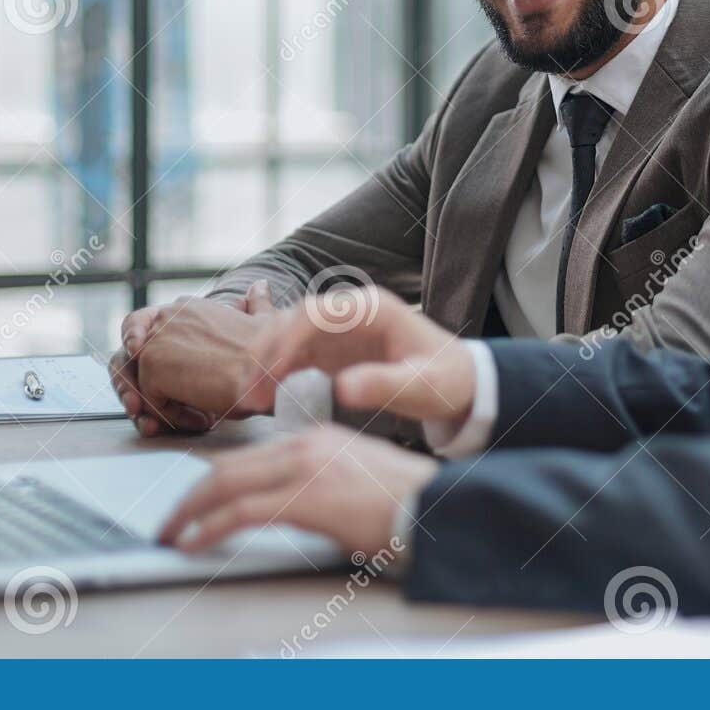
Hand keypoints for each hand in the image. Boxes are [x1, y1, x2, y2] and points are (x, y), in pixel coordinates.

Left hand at [108, 281, 272, 436]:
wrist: (269, 366)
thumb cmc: (272, 350)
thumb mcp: (263, 319)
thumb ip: (254, 304)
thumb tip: (260, 285)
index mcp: (188, 306)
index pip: (147, 324)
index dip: (148, 347)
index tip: (167, 372)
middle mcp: (167, 316)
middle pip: (137, 356)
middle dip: (153, 385)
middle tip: (184, 406)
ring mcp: (155, 339)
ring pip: (147, 383)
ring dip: (171, 404)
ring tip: (203, 414)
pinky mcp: (151, 366)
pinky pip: (153, 402)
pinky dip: (177, 417)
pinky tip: (205, 417)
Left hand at [158, 425, 436, 556]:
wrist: (437, 509)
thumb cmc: (405, 505)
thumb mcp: (352, 482)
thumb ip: (315, 484)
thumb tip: (281, 506)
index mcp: (316, 438)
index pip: (246, 457)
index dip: (210, 482)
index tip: (191, 504)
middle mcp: (306, 444)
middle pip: (227, 467)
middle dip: (188, 497)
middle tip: (168, 521)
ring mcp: (305, 468)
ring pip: (225, 484)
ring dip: (189, 513)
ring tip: (170, 535)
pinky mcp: (306, 497)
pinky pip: (240, 511)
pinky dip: (208, 528)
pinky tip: (192, 543)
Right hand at [245, 287, 477, 430]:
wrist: (458, 385)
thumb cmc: (445, 382)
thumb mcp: (421, 387)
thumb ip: (385, 385)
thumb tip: (342, 388)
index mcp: (372, 309)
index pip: (316, 313)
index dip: (287, 340)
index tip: (270, 374)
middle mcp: (351, 312)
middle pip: (294, 321)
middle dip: (267, 354)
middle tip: (252, 395)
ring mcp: (339, 329)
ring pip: (287, 336)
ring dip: (265, 364)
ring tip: (251, 400)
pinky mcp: (332, 349)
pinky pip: (294, 354)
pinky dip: (275, 372)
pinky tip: (263, 397)